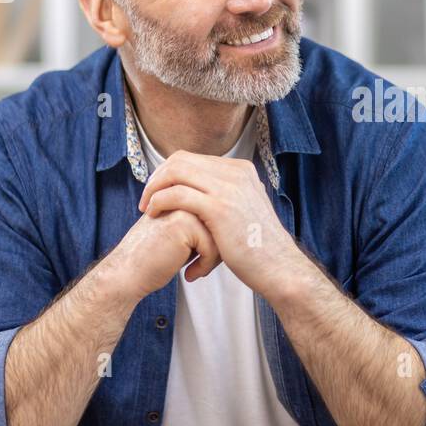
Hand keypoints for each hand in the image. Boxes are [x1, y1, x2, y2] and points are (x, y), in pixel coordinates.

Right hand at [105, 203, 221, 301]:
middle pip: (224, 222)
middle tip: (202, 266)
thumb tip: (234, 230)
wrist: (126, 273)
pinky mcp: (184, 222)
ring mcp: (184, 206)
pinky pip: (213, 246)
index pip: (221, 215)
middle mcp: (186, 195)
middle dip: (219, 249)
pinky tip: (190, 274)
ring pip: (223, 233)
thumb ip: (205, 225)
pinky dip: (206, 265)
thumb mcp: (183, 236)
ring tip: (196, 270)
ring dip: (214, 259)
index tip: (205, 258)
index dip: (219, 241)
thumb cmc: (154, 258)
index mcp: (186, 194)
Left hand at [137, 151, 306, 296]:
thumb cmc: (259, 247)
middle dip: (157, 177)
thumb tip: (207, 194)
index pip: (193, 158)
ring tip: (147, 208)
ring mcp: (229, 188)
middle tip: (146, 199)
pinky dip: (160, 201)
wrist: (279, 268)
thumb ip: (230, 196)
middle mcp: (236, 173)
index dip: (169, 173)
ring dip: (154, 188)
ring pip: (176, 172)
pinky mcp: (220, 208)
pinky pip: (177, 194)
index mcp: (241, 170)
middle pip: (181, 160)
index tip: (157, 192)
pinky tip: (154, 214)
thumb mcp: (246, 210)